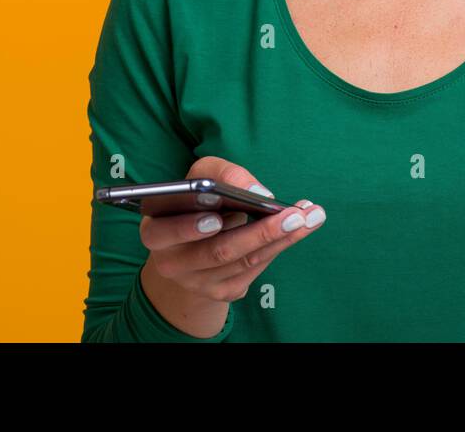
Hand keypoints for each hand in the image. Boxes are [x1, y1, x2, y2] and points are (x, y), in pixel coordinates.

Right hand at [138, 156, 324, 335]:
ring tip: (309, 216)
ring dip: (281, 239)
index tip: (217, 218)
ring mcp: (197, 282)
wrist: (194, 245)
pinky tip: (300, 229)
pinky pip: (254, 272)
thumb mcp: (203, 175)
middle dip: (260, 232)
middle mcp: (171, 263)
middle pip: (218, 252)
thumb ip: (224, 172)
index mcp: (156, 231)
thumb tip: (257, 191)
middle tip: (293, 215)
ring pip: (243, 262)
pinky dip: (279, 248)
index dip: (189, 228)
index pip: (165, 233)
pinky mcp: (221, 291)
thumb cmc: (198, 201)